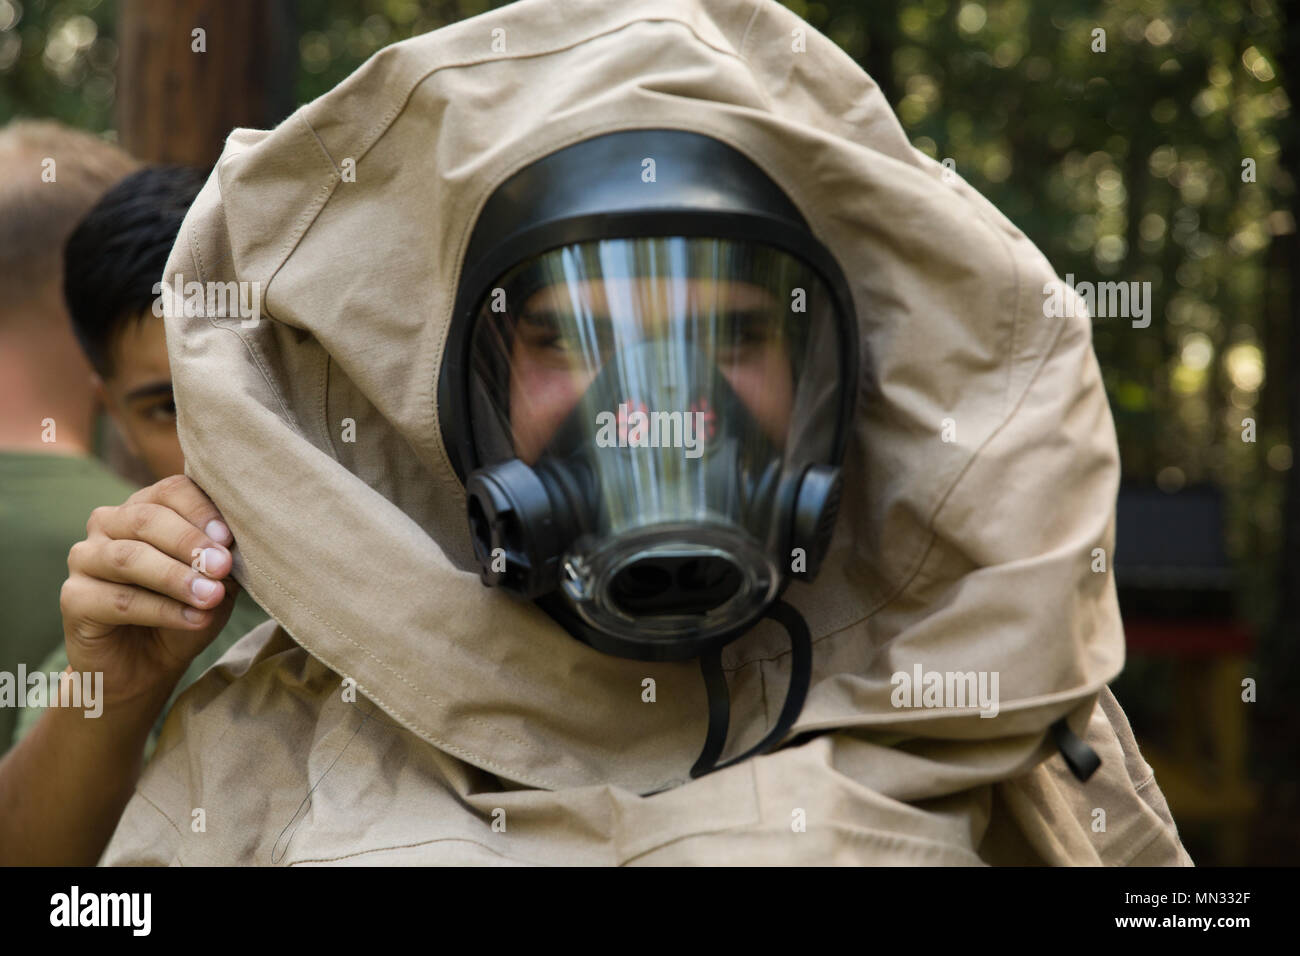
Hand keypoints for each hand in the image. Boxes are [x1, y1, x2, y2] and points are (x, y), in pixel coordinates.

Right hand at [59, 474, 238, 710]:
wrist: (148, 665)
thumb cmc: (185, 609)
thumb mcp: (215, 580)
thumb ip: (221, 558)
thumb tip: (234, 545)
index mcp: (145, 507)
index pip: (171, 491)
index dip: (201, 511)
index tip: (230, 539)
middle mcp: (109, 524)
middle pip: (146, 518)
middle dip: (190, 543)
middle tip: (223, 567)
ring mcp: (85, 558)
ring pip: (129, 558)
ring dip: (176, 577)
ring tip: (211, 596)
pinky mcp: (74, 598)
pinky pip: (119, 600)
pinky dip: (162, 610)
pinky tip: (194, 619)